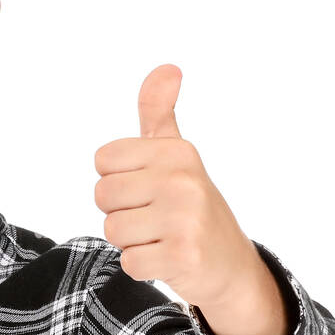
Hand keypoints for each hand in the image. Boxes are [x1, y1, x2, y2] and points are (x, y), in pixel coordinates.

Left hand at [93, 64, 263, 312]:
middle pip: (103, 196)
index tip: (146, 190)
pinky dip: (142, 267)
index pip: (103, 160)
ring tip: (161, 237)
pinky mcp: (182, 255)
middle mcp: (183, 179)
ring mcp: (185, 218)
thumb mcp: (177, 156)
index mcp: (177, 151)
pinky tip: (167, 258)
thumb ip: (159, 113)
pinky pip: (129, 263)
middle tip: (154, 218)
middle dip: (121, 213)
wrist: (230, 265)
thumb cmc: (192, 207)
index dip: (117, 181)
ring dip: (131, 242)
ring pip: (113, 231)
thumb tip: (167, 67)